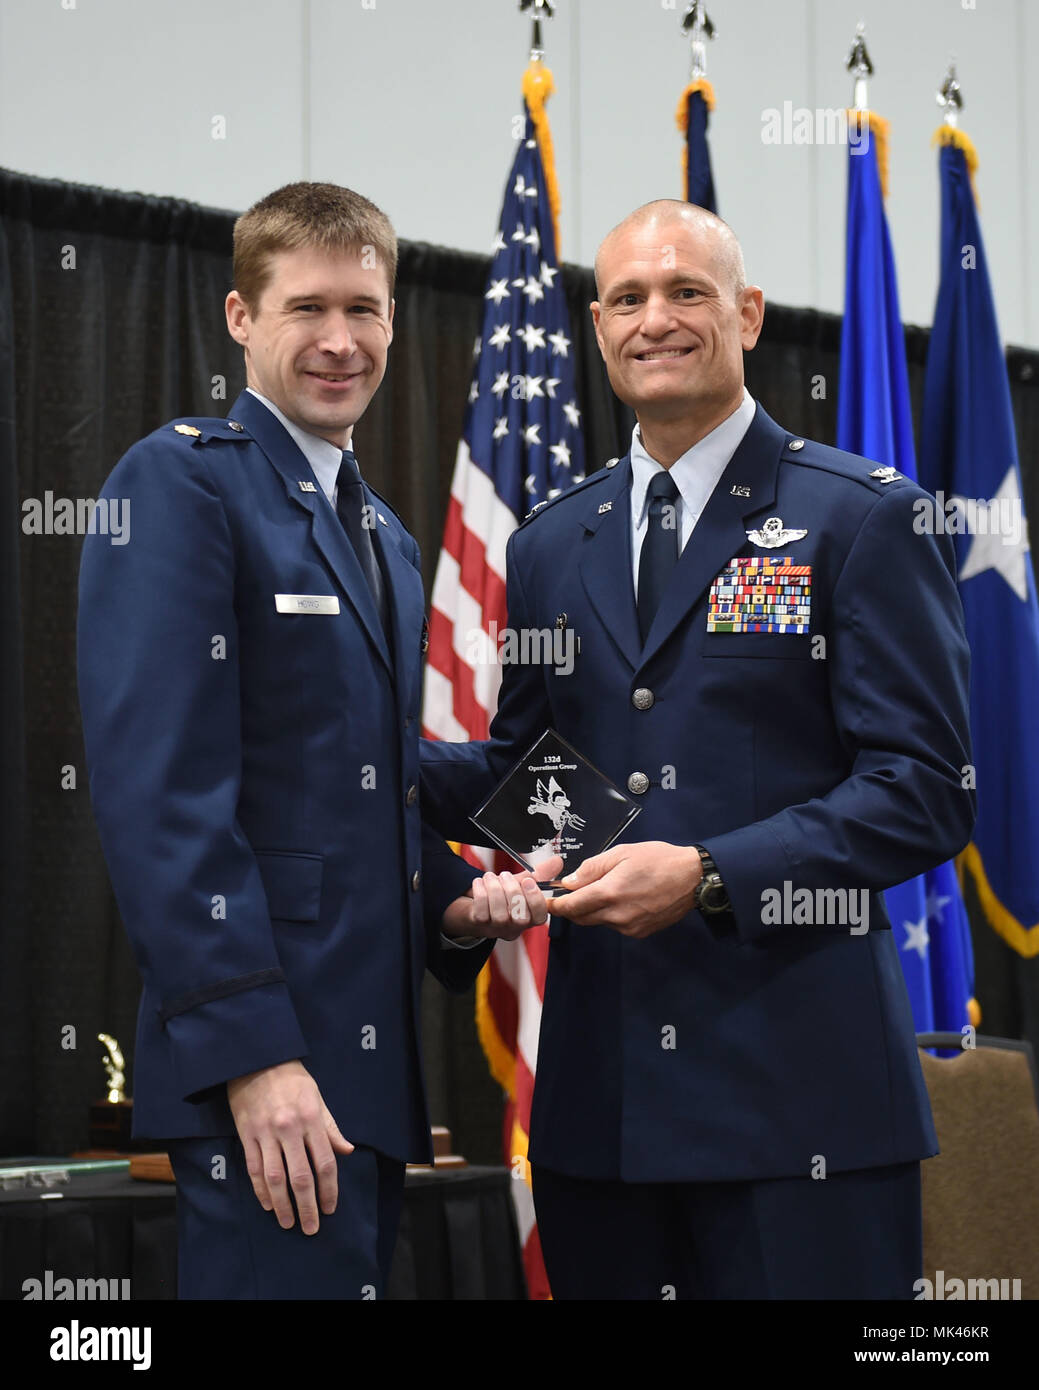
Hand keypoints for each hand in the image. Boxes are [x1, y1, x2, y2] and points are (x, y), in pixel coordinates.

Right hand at [227, 1059, 353, 1234]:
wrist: (257, 1060)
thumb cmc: (292, 1079)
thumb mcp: (317, 1098)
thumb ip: (331, 1128)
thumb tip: (348, 1151)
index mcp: (311, 1119)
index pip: (324, 1162)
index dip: (329, 1189)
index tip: (330, 1207)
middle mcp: (289, 1128)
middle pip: (300, 1176)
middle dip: (308, 1206)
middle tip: (311, 1227)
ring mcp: (266, 1133)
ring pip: (275, 1178)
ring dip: (283, 1205)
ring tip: (289, 1222)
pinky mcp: (247, 1135)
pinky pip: (254, 1169)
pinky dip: (261, 1190)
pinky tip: (268, 1205)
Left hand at [441, 855, 563, 941]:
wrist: (478, 906)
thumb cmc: (504, 897)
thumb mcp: (522, 884)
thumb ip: (540, 874)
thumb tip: (557, 861)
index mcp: (530, 917)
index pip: (540, 917)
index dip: (535, 899)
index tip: (528, 880)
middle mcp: (515, 926)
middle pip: (520, 917)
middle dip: (513, 892)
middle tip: (505, 875)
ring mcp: (497, 927)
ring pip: (499, 914)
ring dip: (494, 889)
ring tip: (491, 877)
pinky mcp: (479, 923)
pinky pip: (481, 910)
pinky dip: (480, 893)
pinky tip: (480, 883)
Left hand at [546, 841, 701, 938]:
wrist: (693, 879)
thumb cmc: (659, 860)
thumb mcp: (622, 853)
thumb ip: (593, 868)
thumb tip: (570, 882)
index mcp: (610, 893)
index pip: (571, 906)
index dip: (554, 905)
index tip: (545, 900)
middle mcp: (617, 915)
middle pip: (581, 917)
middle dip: (572, 906)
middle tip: (571, 891)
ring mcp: (629, 927)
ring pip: (598, 921)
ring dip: (593, 909)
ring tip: (607, 888)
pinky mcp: (640, 932)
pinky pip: (615, 925)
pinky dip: (610, 914)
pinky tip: (623, 898)